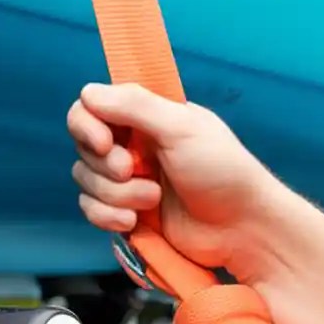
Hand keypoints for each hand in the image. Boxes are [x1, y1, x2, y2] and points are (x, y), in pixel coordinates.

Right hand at [66, 83, 286, 272]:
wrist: (240, 229)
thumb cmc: (222, 171)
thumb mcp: (182, 128)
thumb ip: (134, 105)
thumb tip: (88, 93)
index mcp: (145, 116)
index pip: (90, 108)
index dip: (87, 125)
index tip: (104, 143)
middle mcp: (132, 144)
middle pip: (83, 148)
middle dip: (107, 167)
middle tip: (136, 170)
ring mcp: (127, 181)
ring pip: (86, 182)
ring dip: (117, 194)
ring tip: (154, 200)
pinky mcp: (126, 212)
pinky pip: (92, 210)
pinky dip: (109, 217)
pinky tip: (135, 221)